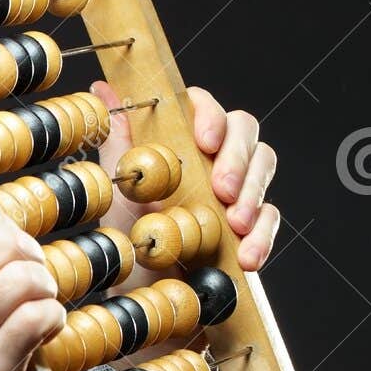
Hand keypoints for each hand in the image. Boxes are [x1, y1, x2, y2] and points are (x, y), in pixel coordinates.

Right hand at [0, 160, 65, 370]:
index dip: (12, 236)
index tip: (13, 261)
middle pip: (8, 242)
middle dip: (33, 259)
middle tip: (32, 285)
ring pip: (27, 279)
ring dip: (46, 292)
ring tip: (38, 310)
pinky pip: (39, 320)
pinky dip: (53, 322)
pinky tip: (42, 334)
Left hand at [91, 80, 280, 270]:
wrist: (143, 282)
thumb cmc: (129, 230)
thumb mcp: (119, 186)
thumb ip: (118, 140)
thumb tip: (101, 88)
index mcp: (180, 139)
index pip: (204, 107)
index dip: (210, 116)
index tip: (204, 142)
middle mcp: (211, 156)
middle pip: (244, 129)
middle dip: (237, 158)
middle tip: (221, 190)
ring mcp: (235, 186)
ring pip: (263, 167)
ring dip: (252, 194)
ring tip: (235, 223)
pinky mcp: (250, 222)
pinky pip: (269, 217)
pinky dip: (262, 235)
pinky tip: (248, 256)